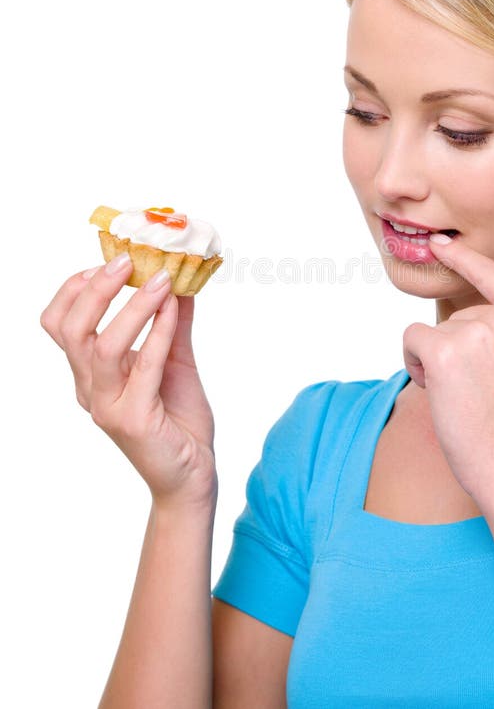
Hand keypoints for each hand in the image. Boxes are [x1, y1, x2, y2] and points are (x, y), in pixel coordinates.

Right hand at [41, 255, 216, 511]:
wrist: (191, 473)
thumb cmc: (177, 419)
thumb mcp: (173, 360)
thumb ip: (172, 324)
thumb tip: (180, 281)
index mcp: (89, 374)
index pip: (60, 325)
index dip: (75, 289)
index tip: (105, 262)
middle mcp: (90, 388)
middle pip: (71, 330)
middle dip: (95, 290)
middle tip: (127, 261)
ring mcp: (107, 406)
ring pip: (102, 347)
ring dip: (133, 307)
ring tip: (161, 279)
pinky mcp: (133, 419)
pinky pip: (143, 366)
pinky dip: (158, 332)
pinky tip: (174, 308)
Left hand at [402, 237, 493, 509]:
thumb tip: (480, 322)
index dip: (464, 260)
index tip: (440, 244)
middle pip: (458, 317)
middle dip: (455, 350)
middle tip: (477, 394)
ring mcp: (476, 330)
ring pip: (433, 332)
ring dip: (436, 363)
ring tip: (465, 400)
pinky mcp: (444, 349)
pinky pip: (412, 338)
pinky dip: (413, 362)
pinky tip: (436, 390)